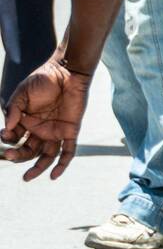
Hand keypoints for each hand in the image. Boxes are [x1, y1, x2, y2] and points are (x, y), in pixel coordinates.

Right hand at [1, 57, 90, 179]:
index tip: (5, 134)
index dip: (9, 139)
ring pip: (46, 156)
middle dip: (18, 155)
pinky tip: (53, 176)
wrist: (67, 72)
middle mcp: (40, 130)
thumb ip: (13, 109)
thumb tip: (7, 128)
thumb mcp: (23, 93)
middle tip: (9, 156)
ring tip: (27, 177)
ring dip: (38, 168)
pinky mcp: (70, 131)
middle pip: (29, 150)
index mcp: (27, 121)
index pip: (16, 138)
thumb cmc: (43, 80)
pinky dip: (62, 165)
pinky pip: (68, 152)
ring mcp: (55, 132)